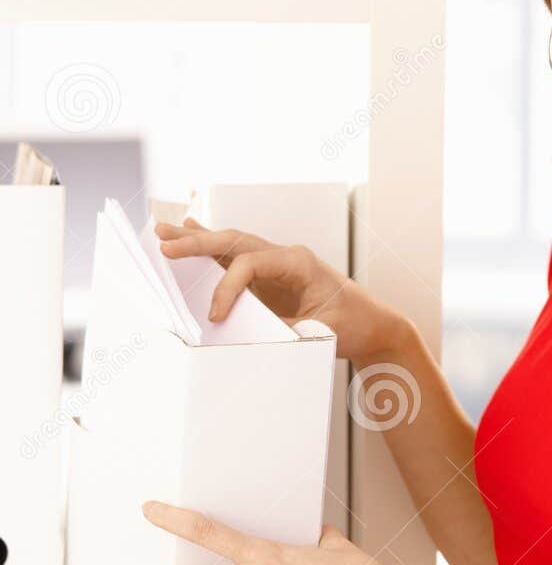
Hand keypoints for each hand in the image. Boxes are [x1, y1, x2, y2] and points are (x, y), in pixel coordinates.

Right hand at [153, 216, 410, 366]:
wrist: (374, 324)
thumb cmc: (356, 324)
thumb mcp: (324, 331)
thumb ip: (286, 328)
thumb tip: (248, 334)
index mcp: (299, 262)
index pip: (251, 263)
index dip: (228, 288)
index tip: (216, 316)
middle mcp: (285, 256)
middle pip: (235, 241)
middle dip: (198, 242)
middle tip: (164, 242)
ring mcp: (276, 265)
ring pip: (231, 245)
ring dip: (198, 239)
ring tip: (163, 230)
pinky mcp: (271, 277)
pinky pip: (235, 258)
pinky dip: (211, 248)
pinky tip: (191, 233)